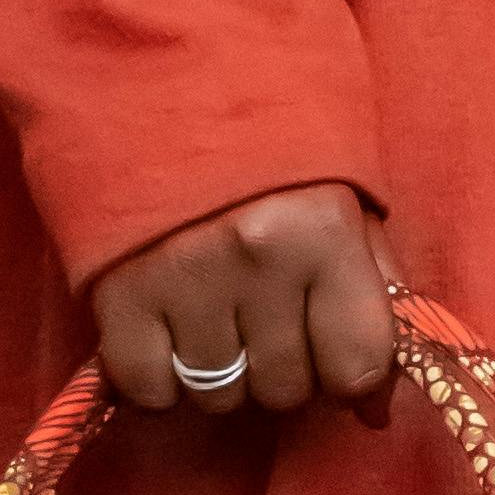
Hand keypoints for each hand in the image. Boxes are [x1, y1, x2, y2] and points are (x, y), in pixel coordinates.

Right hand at [93, 179, 398, 423]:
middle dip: (279, 367)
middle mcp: (259, 262)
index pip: (356, 367)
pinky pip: (149, 388)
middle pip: (284, 388)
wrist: (158, 84)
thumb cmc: (270, 151)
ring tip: (211, 319)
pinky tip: (163, 336)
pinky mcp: (119, 295)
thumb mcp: (345, 204)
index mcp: (325, 234)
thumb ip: (374, 297)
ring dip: (219, 374)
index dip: (345, 368)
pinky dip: (157, 380)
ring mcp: (185, 280)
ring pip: (219, 395)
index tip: (328, 342)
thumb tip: (375, 410)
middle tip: (261, 317)